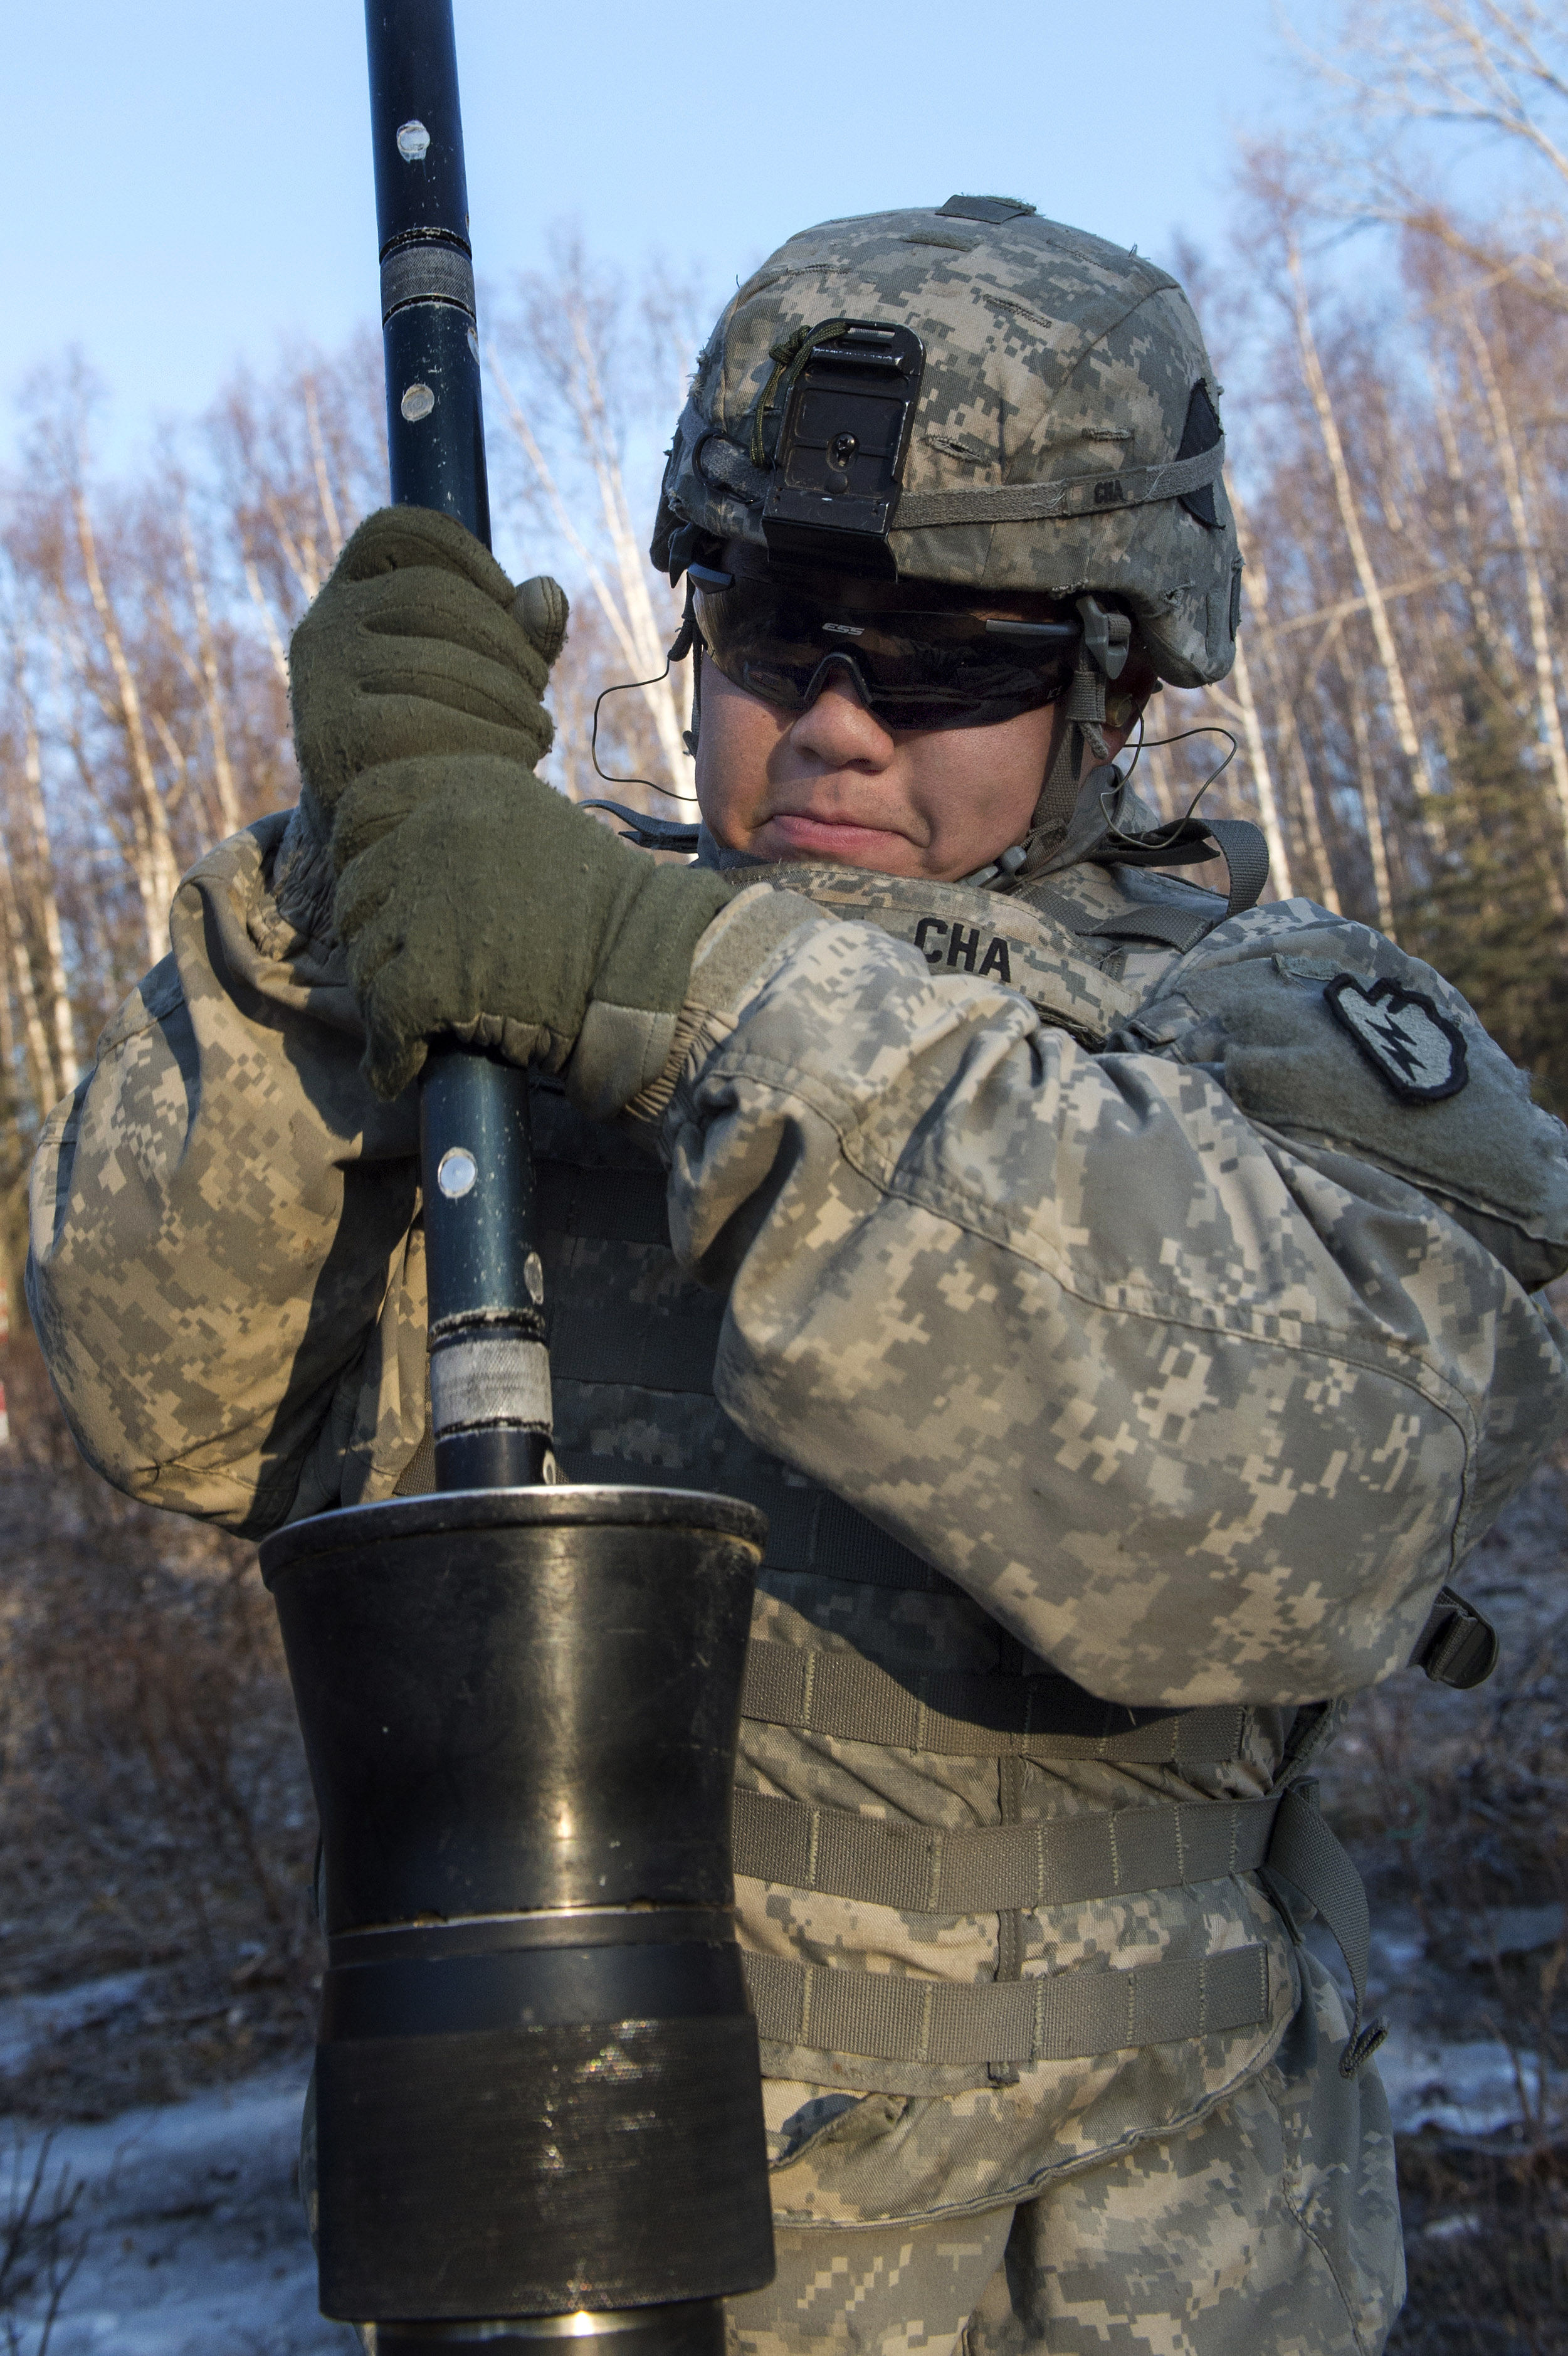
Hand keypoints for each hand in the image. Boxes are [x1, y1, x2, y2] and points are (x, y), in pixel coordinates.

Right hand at [288, 505, 568, 820]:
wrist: (384, 839)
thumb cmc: (445, 742)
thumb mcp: (486, 672)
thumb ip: (519, 631)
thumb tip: (546, 595)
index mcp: (353, 594)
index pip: (402, 531)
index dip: (469, 556)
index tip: (512, 602)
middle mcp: (323, 627)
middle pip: (433, 595)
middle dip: (508, 644)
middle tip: (538, 695)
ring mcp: (319, 681)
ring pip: (435, 661)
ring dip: (510, 702)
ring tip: (534, 736)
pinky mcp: (331, 737)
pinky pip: (424, 720)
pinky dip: (489, 744)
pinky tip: (512, 767)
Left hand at [332, 760, 734, 1099]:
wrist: (654, 969)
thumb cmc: (610, 915)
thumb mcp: (540, 833)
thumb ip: (473, 833)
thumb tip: (403, 862)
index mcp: (468, 786)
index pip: (364, 808)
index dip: (358, 857)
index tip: (374, 898)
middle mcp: (441, 829)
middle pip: (359, 892)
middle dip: (375, 939)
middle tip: (405, 974)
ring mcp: (432, 900)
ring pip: (366, 958)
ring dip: (384, 1000)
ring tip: (414, 1025)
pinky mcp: (431, 973)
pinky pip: (383, 1017)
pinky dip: (387, 1054)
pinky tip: (397, 1070)